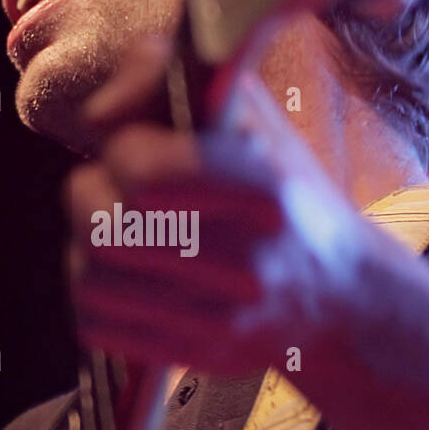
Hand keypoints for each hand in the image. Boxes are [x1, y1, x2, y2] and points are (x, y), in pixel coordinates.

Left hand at [65, 32, 370, 376]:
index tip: (137, 142)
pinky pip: (95, 324)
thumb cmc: (282, 189)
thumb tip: (100, 113)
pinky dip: (97, 295)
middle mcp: (247, 262)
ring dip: (90, 245)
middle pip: (100, 225)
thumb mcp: (245, 109)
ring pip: (88, 276)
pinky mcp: (194, 355)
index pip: (142, 170)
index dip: (120, 147)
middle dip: (93, 195)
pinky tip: (129, 275)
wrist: (340, 292)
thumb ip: (163, 74)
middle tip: (118, 188)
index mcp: (264, 188)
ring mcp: (222, 319)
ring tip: (123, 229)